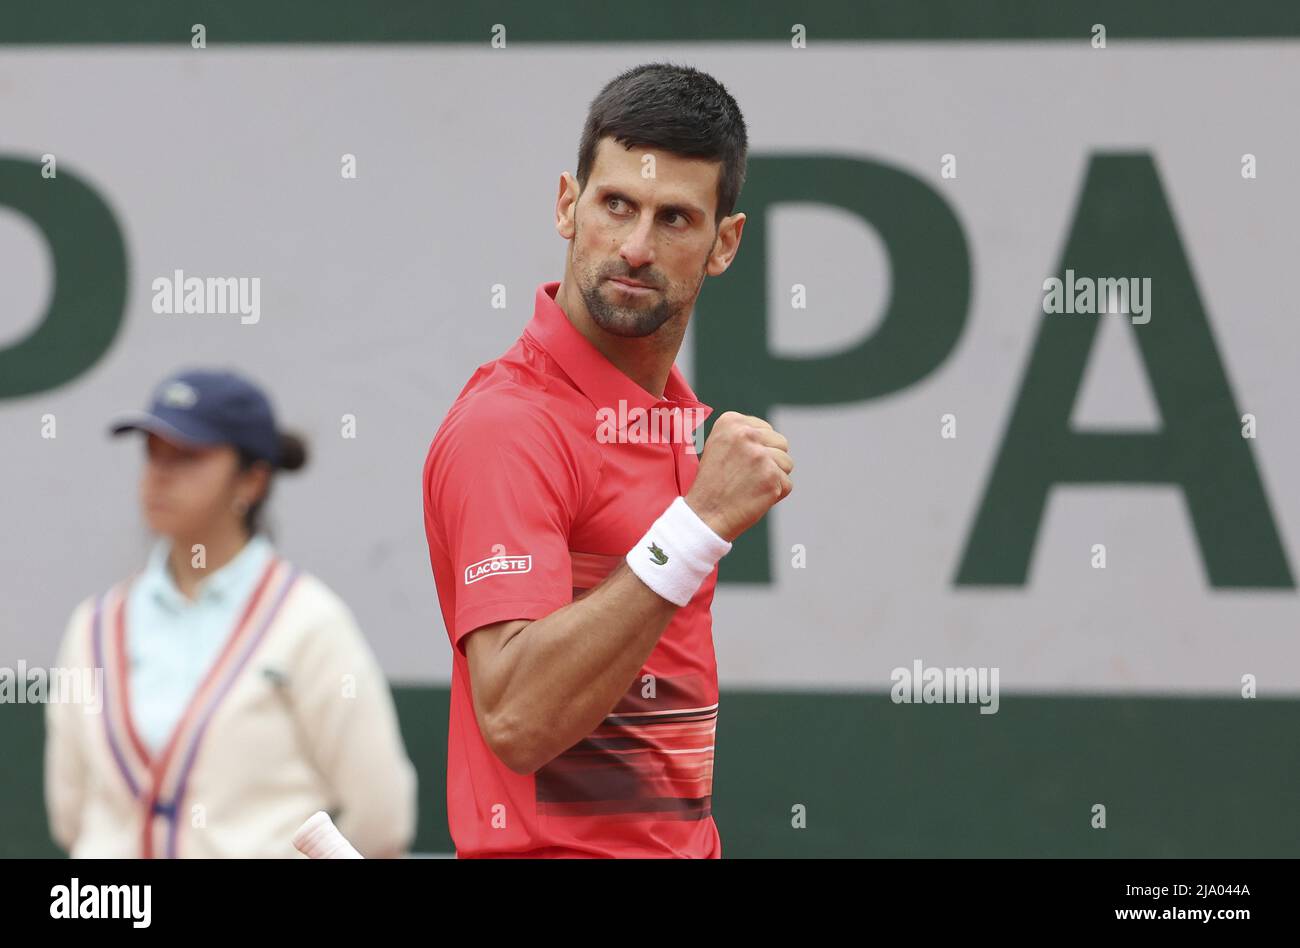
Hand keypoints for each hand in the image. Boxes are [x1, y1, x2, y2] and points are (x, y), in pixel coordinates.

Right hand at [684, 411, 792, 541]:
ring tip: (750, 486)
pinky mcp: (771, 476)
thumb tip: (770, 436)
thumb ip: (743, 435)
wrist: (705, 514)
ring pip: (787, 463)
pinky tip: (754, 497)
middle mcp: (745, 434)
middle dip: (770, 461)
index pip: (766, 430)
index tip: (739, 463)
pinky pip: (787, 484)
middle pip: (780, 443)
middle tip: (746, 476)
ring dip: (774, 477)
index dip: (758, 449)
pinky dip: (775, 494)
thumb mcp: (718, 446)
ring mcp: (759, 455)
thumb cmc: (712, 483)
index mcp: (730, 421)